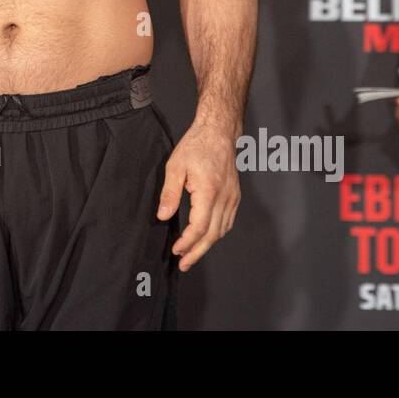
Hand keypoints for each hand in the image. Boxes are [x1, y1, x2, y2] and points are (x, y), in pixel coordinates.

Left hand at [157, 120, 239, 271]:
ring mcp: (232, 198)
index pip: (200, 226)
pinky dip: (217, 234)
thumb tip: (163, 216)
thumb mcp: (175, 166)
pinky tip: (206, 238)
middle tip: (184, 264)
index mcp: (209, 191)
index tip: (176, 250)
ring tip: (191, 255)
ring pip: (222, 231)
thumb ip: (169, 193)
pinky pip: (228, 222)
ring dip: (207, 246)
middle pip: (213, 235)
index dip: (188, 242)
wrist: (218, 133)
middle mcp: (224, 197)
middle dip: (197, 252)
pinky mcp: (234, 196)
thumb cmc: (196, 146)